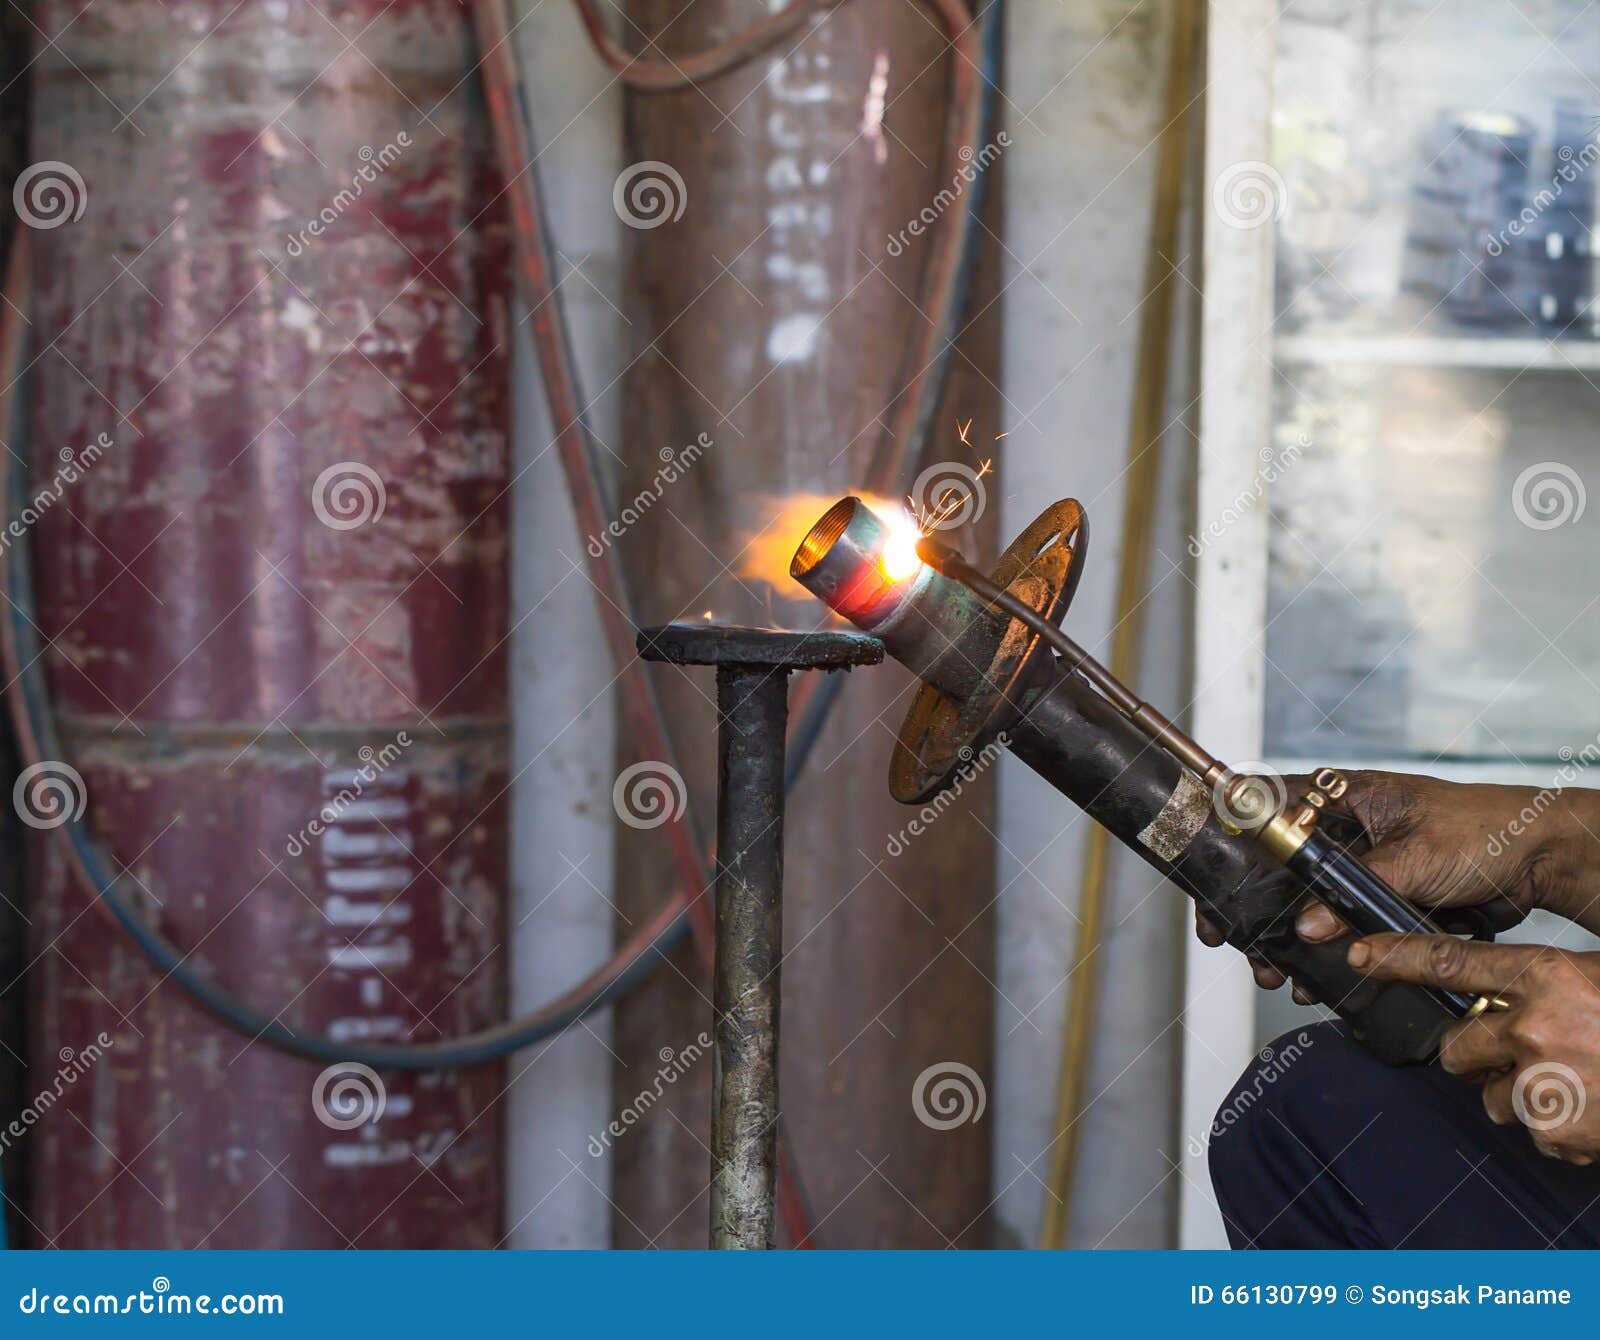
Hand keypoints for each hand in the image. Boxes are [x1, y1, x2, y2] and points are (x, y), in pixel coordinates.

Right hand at [1195, 769, 1598, 995]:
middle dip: (1250, 908)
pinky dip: (1322, 957)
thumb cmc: (1488, 829)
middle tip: (1229, 941)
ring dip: (1283, 942)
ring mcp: (1360, 869)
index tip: (1207, 877)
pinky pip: (1338, 930)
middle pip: (1276, 868)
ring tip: (1275, 975)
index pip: (1268, 808)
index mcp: (1344, 799)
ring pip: (1303, 906)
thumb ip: (1358, 890)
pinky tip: (1314, 983)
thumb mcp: (1416, 855)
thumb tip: (1309, 928)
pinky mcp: (1380, 903)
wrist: (1542, 863)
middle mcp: (1343, 832)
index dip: (1230, 839)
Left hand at [1349, 932, 1599, 1164]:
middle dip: (1479, 1051)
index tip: (1360, 955)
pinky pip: (1529, 1129)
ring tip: (1575, 1081)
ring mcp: (1541, 1082)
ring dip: (1518, 1092)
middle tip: (1524, 1050)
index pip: (1449, 959)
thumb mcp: (1595, 978)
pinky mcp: (1555, 1130)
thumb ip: (1543, 986)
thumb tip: (1498, 998)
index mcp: (1548, 975)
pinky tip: (1591, 1106)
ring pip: (1489, 1094)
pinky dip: (1554, 1125)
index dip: (1396, 956)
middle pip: (1458, 1044)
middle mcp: (1534, 1026)